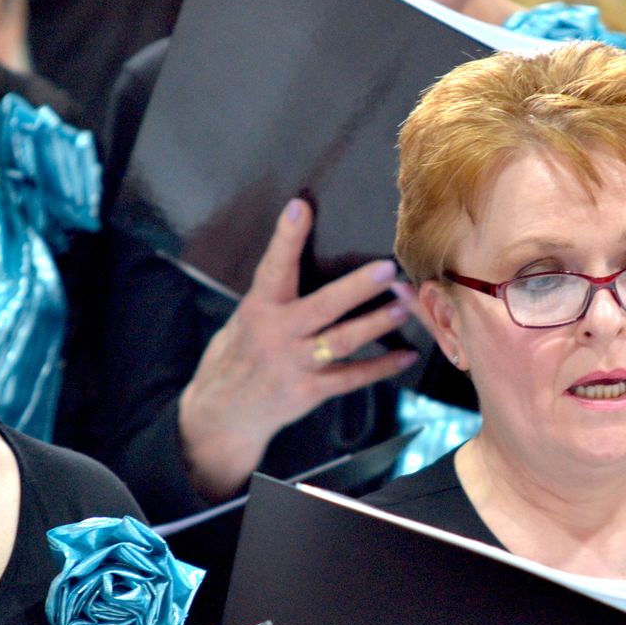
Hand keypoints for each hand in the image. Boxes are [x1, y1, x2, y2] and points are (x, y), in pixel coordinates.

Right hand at [177, 199, 418, 500]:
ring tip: (405, 306)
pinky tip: (405, 355)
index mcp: (257, 311)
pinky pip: (351, 378)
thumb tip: (297, 259)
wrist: (219, 417)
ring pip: (342, 341)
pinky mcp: (309, 392)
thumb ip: (270, 299)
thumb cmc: (233, 361)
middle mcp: (276, 336)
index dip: (287, 238)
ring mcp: (294, 365)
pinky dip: (381, 367)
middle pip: (321, 307)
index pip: (273, 268)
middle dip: (356, 288)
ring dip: (377, 323)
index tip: (300, 207)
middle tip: (386, 269)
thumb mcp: (241, 323)